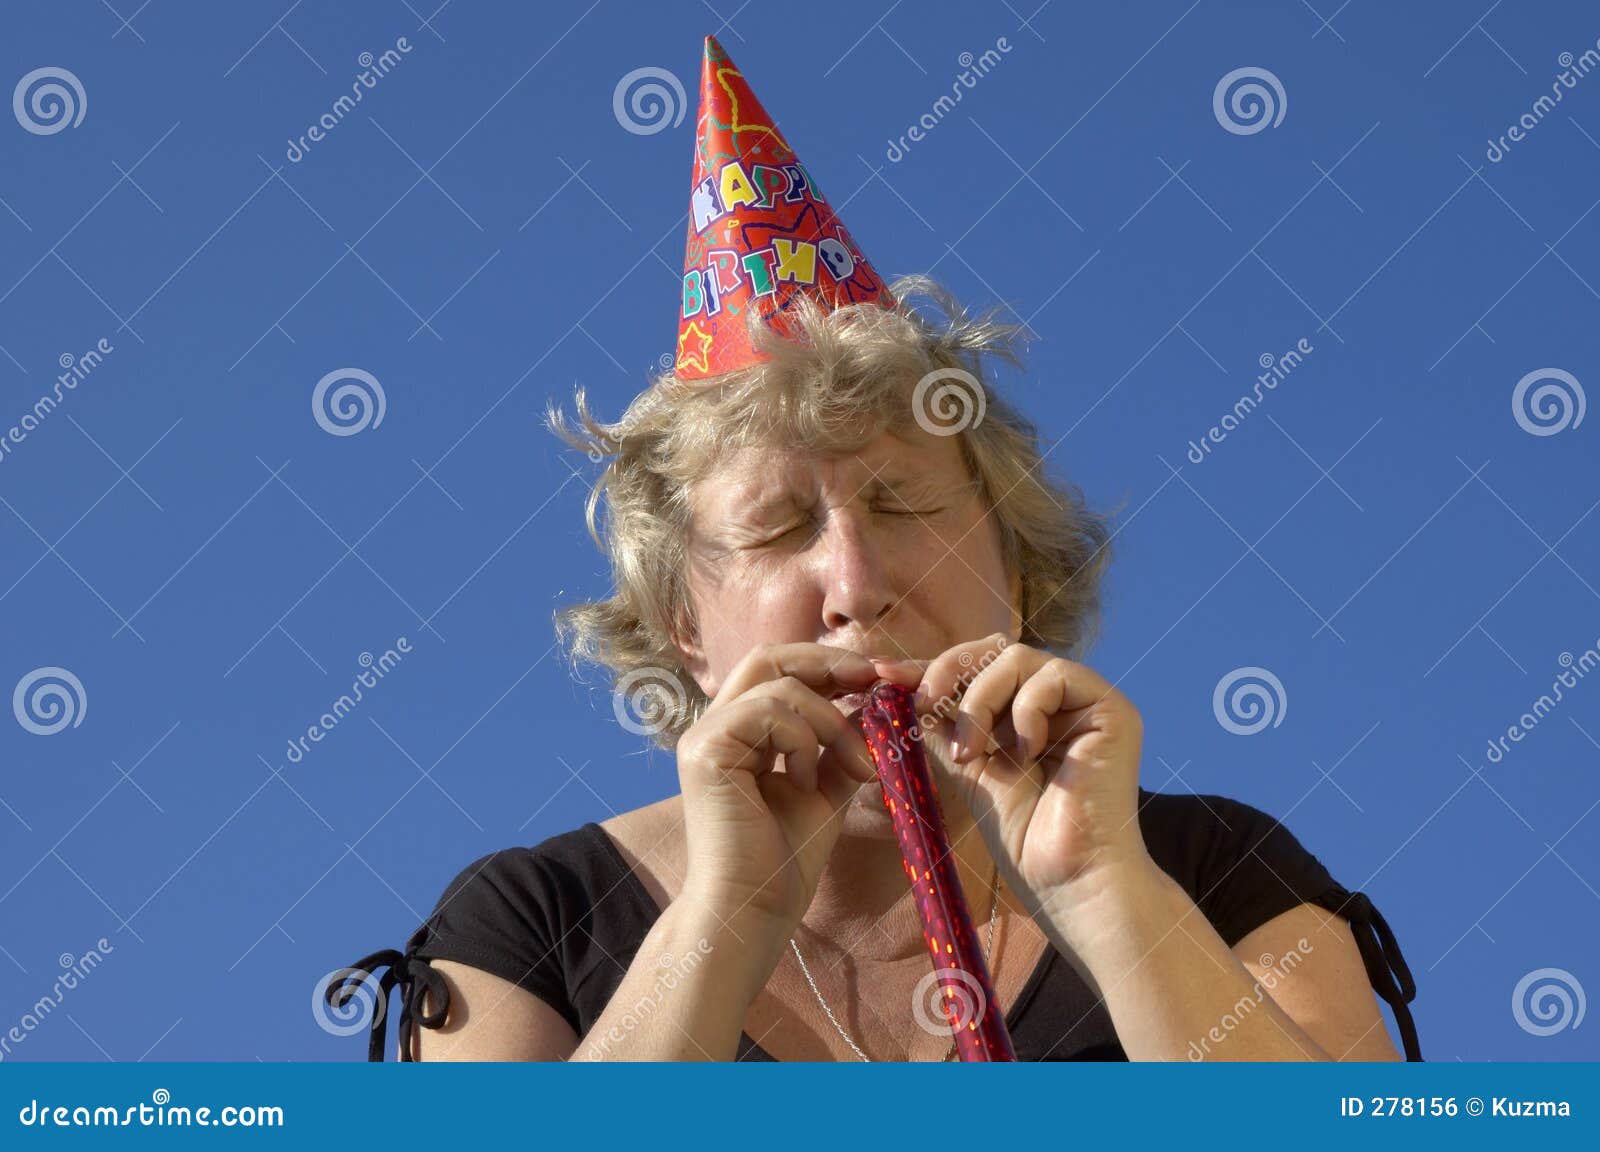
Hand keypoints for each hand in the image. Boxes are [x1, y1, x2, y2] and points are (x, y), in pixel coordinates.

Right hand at [675, 643, 880, 935]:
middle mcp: (716, 726)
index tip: (880, 677)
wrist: (753, 912)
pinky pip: (769, 713)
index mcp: (740, 732)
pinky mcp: (705, 751)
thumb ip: (838, 745)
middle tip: (875, 679)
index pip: (780, 669)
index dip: (830, 663)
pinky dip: (804, 740)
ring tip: (857, 769)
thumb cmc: (783, 861)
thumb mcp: (825, 789)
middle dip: (830, 663)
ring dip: (833, 722)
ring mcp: (705, 736)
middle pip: (770, 656)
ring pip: (781, 686)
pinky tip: (805, 784)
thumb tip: (872, 704)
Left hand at [889, 635, 1152, 926]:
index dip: (930, 668)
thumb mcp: (968, 769)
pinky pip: (1053, 676)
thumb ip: (943, 726)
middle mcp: (1060, 700)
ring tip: (971, 753)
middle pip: (995, 649)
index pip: (976, 670)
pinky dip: (1025, 711)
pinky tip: (1025, 754)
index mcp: (1028, 712)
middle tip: (921, 702)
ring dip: (979, 700)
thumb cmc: (1024, 839)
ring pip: (1018, 656)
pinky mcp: (1111, 709)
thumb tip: (898, 687)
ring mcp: (1086, 702)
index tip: (884, 676)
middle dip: (949, 670)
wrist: (1067, 882)